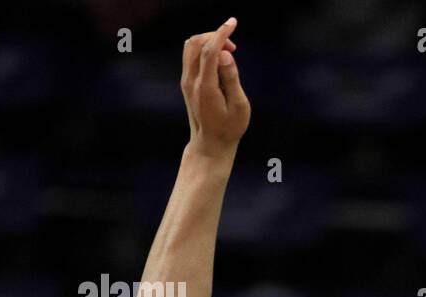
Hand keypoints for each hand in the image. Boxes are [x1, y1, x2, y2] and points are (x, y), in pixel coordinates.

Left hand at [181, 19, 248, 157]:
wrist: (210, 144)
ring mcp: (186, 81)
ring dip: (209, 41)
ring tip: (228, 52)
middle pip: (197, 43)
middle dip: (215, 36)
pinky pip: (192, 56)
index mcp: (205, 87)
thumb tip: (225, 54)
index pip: (210, 51)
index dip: (221, 33)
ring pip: (191, 47)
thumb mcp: (239, 106)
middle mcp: (191, 81)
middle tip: (234, 46)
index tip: (233, 22)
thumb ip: (231, 78)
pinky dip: (205, 49)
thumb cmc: (230, 128)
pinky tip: (219, 60)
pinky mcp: (186, 82)